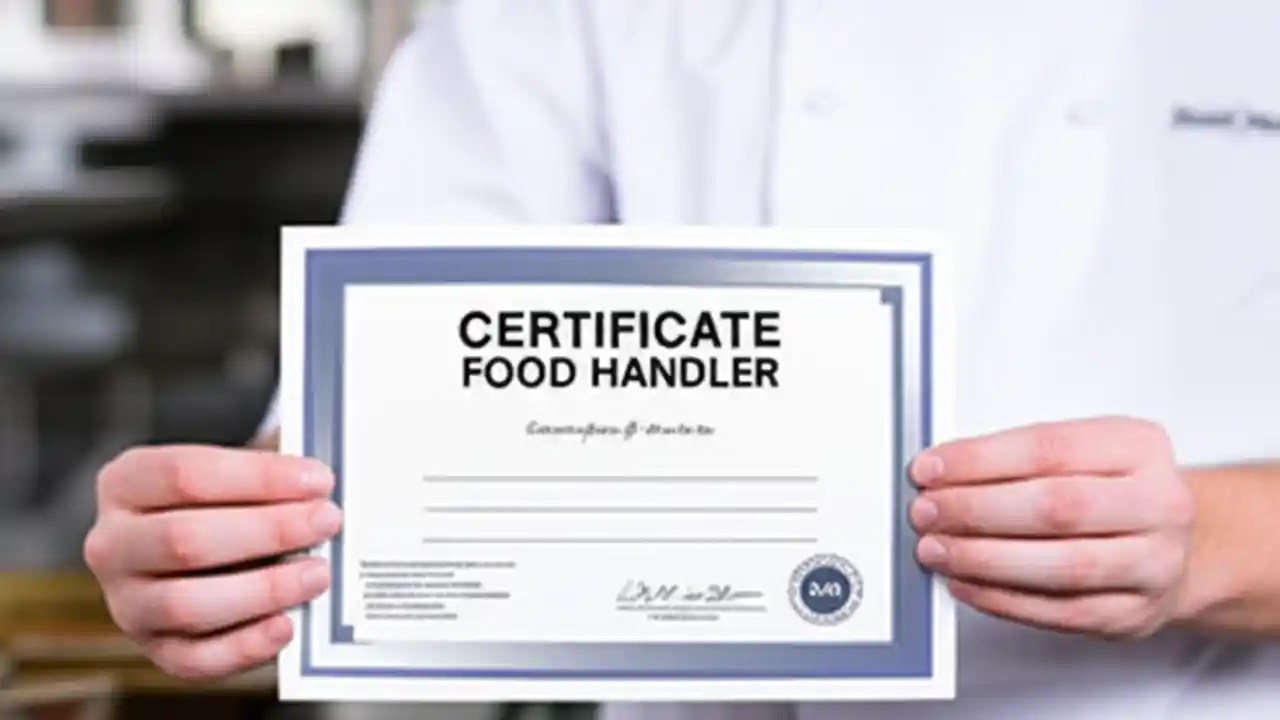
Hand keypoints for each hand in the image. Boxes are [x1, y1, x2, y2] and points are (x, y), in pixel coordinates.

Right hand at [84, 445, 341, 679]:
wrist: (187, 544)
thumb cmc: (218, 501)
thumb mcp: (230, 473)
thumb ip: (268, 477)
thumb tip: (320, 487)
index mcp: (126, 483)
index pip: (186, 474)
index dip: (259, 478)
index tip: (317, 480)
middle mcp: (113, 545)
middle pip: (184, 540)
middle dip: (269, 530)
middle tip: (326, 521)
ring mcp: (127, 603)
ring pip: (186, 604)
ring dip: (264, 589)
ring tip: (317, 573)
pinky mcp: (155, 649)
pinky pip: (196, 659)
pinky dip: (245, 646)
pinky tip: (286, 626)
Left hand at [910, 417, 1193, 638]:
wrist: (1173, 545)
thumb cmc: (1113, 492)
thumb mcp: (1082, 452)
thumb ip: (1017, 458)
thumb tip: (942, 471)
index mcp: (1138, 448)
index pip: (1049, 448)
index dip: (980, 460)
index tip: (932, 468)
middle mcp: (1157, 505)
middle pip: (1056, 507)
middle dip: (976, 510)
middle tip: (927, 510)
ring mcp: (1152, 565)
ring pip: (1060, 566)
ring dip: (983, 558)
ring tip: (937, 549)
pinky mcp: (1133, 614)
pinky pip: (1060, 612)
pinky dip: (1002, 598)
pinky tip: (966, 583)